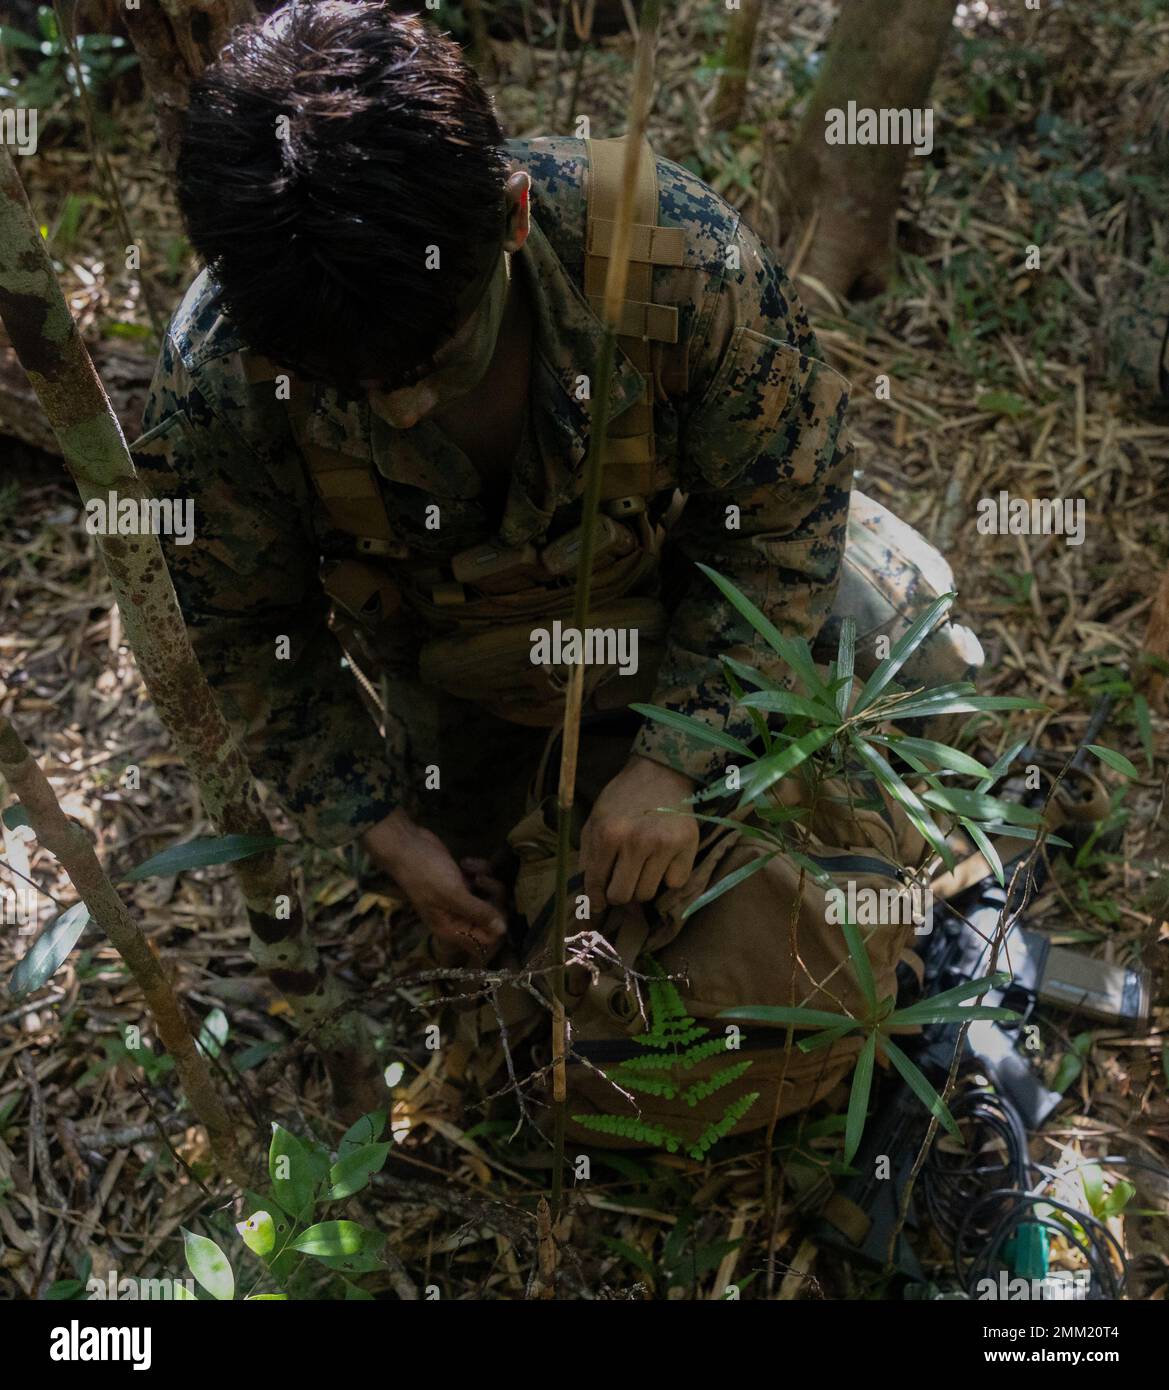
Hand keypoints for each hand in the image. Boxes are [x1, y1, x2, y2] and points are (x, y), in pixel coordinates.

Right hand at [362, 810, 506, 959]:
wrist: (406, 845)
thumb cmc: (426, 873)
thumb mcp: (453, 894)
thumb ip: (478, 912)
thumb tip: (503, 930)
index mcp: (452, 928)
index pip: (485, 941)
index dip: (495, 925)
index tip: (497, 906)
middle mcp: (457, 917)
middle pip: (491, 917)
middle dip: (493, 898)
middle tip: (482, 882)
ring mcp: (460, 899)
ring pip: (490, 897)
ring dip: (487, 881)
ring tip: (472, 871)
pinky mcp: (462, 881)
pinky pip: (482, 881)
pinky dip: (479, 870)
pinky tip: (466, 862)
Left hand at [580, 756, 698, 911]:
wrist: (660, 772)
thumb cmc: (623, 797)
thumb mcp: (596, 819)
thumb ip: (588, 855)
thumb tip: (588, 894)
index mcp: (608, 834)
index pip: (596, 883)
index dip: (595, 899)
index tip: (598, 904)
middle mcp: (636, 842)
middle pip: (623, 896)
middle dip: (618, 894)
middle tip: (621, 884)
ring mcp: (665, 845)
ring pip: (648, 893)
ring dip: (642, 886)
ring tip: (641, 868)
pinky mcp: (688, 845)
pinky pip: (675, 883)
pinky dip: (668, 878)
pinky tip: (663, 862)